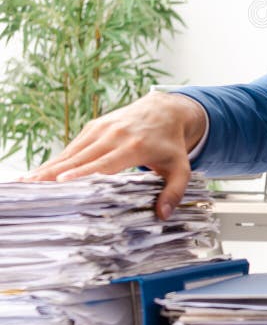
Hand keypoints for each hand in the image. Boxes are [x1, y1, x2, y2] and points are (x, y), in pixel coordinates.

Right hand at [23, 91, 206, 219]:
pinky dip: (56, 159)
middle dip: (55, 173)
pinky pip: (73, 146)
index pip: (105, 162)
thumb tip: (162, 215)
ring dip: (49, 166)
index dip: (84, 172)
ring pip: (72, 151)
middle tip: (31, 187)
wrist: (165, 110)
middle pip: (81, 158)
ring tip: (26, 183)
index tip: (62, 181)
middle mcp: (115, 135)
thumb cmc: (171, 144)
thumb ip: (175, 191)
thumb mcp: (181, 167)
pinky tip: (41, 173)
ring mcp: (102, 128)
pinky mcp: (94, 126)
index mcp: (135, 146)